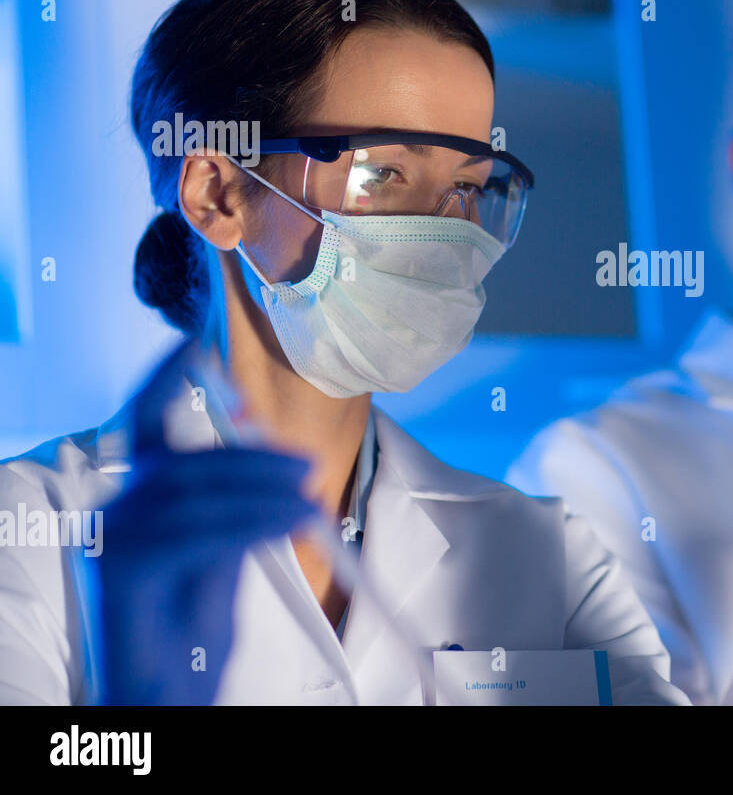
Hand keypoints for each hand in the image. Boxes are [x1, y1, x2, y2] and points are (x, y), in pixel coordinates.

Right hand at [84, 344, 315, 704]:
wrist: (166, 703)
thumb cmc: (191, 635)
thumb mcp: (222, 556)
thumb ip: (233, 505)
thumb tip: (263, 449)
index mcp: (134, 499)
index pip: (145, 424)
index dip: (166, 376)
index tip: (199, 342)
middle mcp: (112, 512)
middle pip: (181, 459)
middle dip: (250, 456)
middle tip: (309, 467)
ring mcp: (108, 541)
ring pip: (193, 494)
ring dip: (261, 492)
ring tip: (309, 502)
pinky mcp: (117, 571)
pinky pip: (194, 532)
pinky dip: (250, 521)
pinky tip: (290, 523)